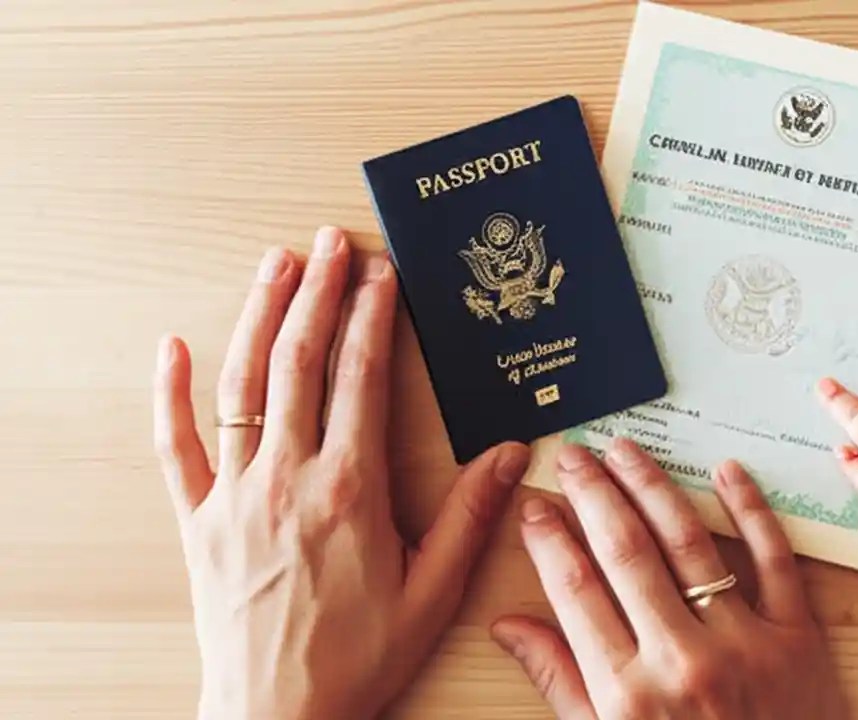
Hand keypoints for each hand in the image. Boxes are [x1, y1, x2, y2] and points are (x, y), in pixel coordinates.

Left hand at [152, 227, 529, 719]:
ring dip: (259, 317)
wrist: (276, 717)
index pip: (362, 378)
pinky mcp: (199, 519)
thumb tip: (511, 452)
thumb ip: (471, 516)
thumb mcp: (432, 591)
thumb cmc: (358, 658)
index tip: (381, 274)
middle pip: (301, 362)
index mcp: (350, 489)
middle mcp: (287, 477)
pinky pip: (175, 445)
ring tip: (276, 265)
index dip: (373, 316)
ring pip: (242, 385)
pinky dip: (169, 392)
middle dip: (319, 293)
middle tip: (331, 243)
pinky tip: (171, 346)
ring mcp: (235, 494)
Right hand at [490, 440, 847, 719]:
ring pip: (688, 543)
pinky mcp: (798, 638)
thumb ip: (560, 683)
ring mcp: (744, 644)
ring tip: (625, 450)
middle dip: (593, 494)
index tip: (536, 506)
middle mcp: (681, 661)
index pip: (575, 591)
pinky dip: (751, 510)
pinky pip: (774, 559)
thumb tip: (507, 626)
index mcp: (627, 695)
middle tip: (573, 455)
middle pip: (625, 552)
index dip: (549, 540)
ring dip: (652, 486)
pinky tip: (726, 472)